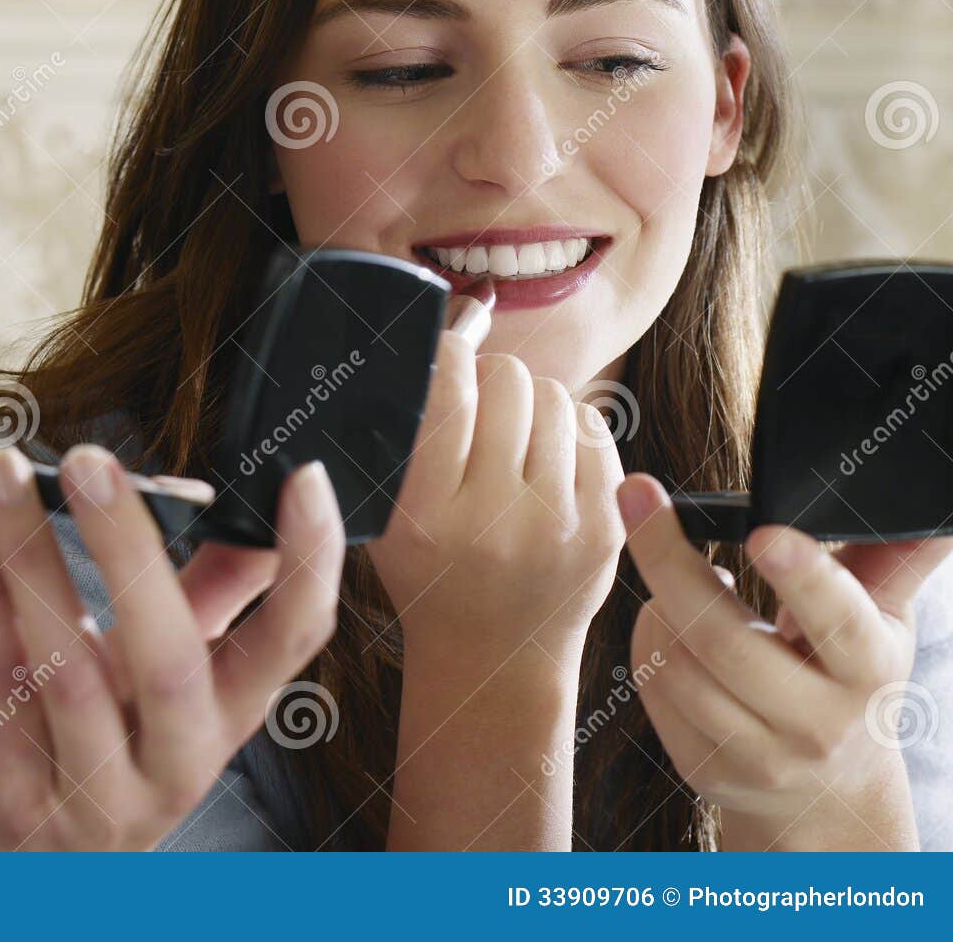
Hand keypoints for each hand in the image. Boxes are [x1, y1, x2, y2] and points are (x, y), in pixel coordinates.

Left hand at [0, 444, 344, 850]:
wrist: (37, 863)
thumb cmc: (114, 739)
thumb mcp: (173, 675)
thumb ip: (210, 590)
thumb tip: (244, 496)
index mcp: (231, 714)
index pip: (295, 640)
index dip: (311, 562)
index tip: (305, 477)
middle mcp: (179, 763)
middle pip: (172, 661)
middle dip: (129, 552)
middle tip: (90, 461)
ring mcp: (99, 794)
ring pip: (68, 675)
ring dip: (32, 562)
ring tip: (4, 476)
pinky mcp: (22, 800)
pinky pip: (0, 685)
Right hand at [367, 319, 625, 664]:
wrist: (493, 657)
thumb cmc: (431, 573)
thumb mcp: (388, 517)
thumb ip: (403, 439)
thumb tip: (447, 337)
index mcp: (428, 519)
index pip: (449, 392)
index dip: (449, 352)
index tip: (447, 352)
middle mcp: (495, 523)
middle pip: (508, 382)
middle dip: (492, 377)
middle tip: (480, 405)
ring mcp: (559, 527)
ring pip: (555, 397)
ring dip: (532, 400)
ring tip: (513, 434)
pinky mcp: (606, 528)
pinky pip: (594, 428)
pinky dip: (569, 428)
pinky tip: (547, 457)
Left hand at [619, 471, 952, 847]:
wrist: (828, 791)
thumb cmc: (847, 677)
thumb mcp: (880, 622)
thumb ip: (893, 561)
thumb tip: (931, 516)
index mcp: (869, 671)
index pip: (839, 621)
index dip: (802, 576)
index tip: (761, 531)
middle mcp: (817, 723)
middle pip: (722, 638)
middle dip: (668, 557)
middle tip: (637, 494)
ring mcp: (759, 756)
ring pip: (676, 663)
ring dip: (658, 601)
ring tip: (677, 573)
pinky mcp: (706, 770)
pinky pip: (653, 688)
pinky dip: (648, 638)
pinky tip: (670, 623)